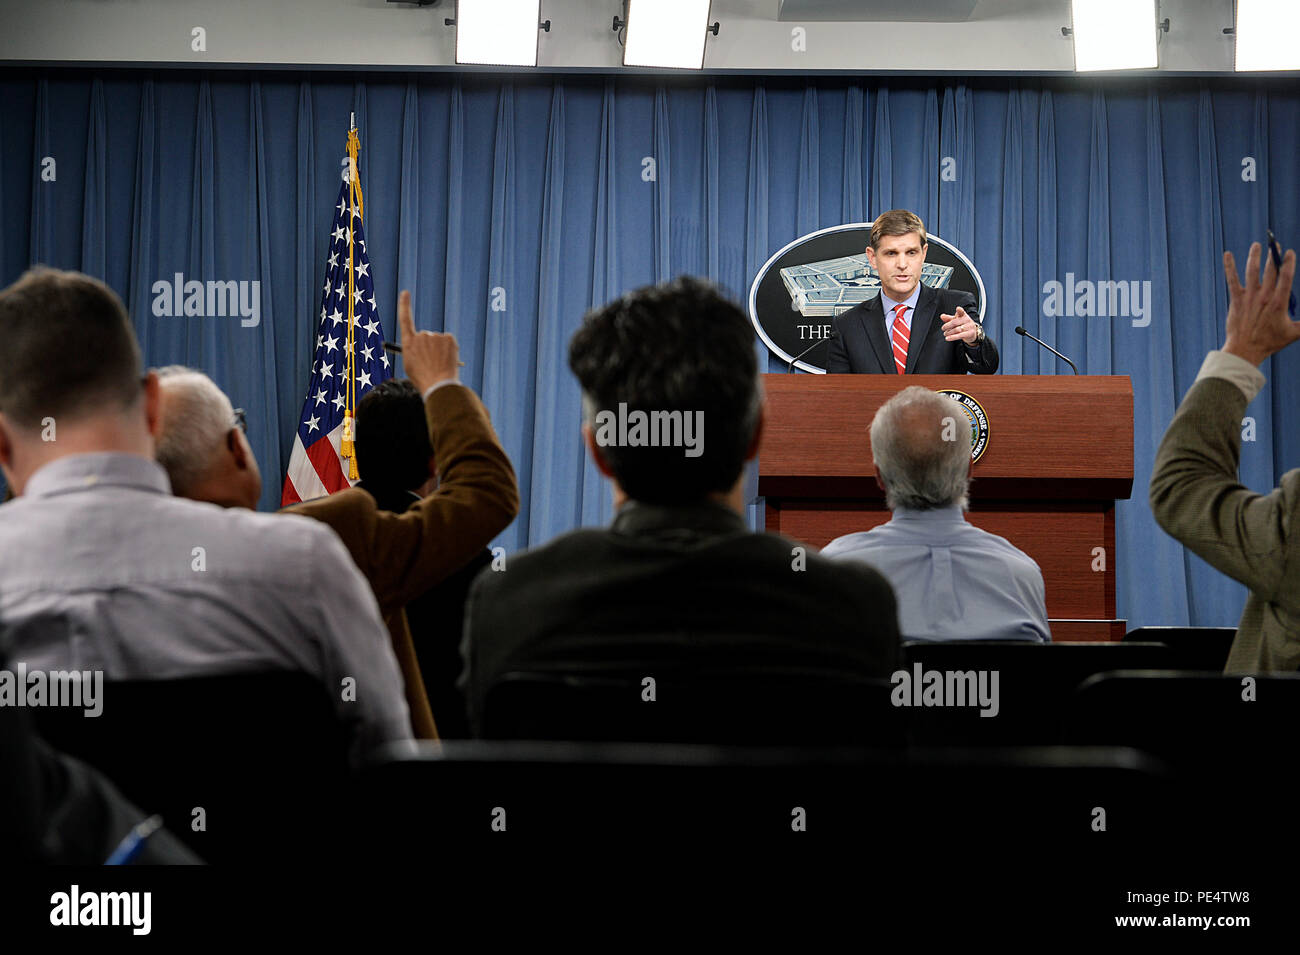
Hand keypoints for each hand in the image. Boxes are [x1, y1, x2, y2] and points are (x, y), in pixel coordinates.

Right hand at [396, 290, 459, 393]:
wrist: (438, 385)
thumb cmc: (423, 379)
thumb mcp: (410, 366)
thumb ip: (413, 352)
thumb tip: (419, 347)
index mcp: (409, 343)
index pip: (405, 319)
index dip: (405, 305)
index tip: (406, 292)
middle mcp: (421, 335)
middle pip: (426, 337)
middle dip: (429, 348)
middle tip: (432, 363)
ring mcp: (435, 336)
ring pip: (438, 341)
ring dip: (440, 350)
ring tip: (439, 365)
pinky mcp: (448, 338)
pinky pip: (448, 342)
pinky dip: (450, 349)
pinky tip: (447, 360)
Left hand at [941, 306, 980, 344]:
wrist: (972, 332)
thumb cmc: (962, 325)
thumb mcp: (955, 320)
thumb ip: (948, 318)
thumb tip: (942, 316)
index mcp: (963, 315)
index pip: (962, 312)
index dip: (960, 310)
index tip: (958, 309)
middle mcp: (967, 320)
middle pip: (955, 322)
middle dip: (947, 326)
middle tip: (943, 328)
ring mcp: (969, 327)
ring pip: (957, 329)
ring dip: (949, 332)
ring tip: (945, 333)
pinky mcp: (970, 333)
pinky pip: (960, 335)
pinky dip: (952, 337)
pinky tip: (947, 338)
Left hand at [1222, 243, 1299, 366]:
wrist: (1245, 350)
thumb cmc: (1270, 342)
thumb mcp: (1294, 333)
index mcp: (1279, 302)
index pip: (1286, 277)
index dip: (1288, 263)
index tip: (1290, 253)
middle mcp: (1264, 297)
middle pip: (1270, 271)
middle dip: (1274, 256)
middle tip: (1275, 244)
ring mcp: (1249, 297)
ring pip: (1252, 272)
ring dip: (1255, 256)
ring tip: (1257, 245)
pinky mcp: (1236, 300)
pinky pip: (1232, 280)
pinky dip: (1229, 267)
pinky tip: (1227, 254)